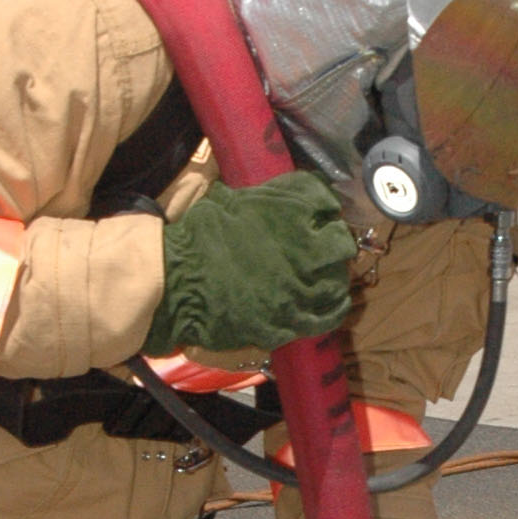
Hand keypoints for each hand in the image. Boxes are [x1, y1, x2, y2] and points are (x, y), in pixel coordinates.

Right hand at [150, 170, 352, 354]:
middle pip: (342, 242)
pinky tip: (326, 301)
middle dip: (335, 240)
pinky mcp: (292, 321)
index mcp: (289, 212)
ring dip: (333, 273)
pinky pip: (328, 314)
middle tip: (323, 244)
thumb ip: (265, 199)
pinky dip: (331, 306)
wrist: (175, 283)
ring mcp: (301, 289)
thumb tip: (280, 197)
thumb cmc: (197, 238)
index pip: (324, 200)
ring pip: (338, 280)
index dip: (322, 206)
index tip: (318, 212)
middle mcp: (305, 249)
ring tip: (323, 273)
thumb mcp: (230, 200)